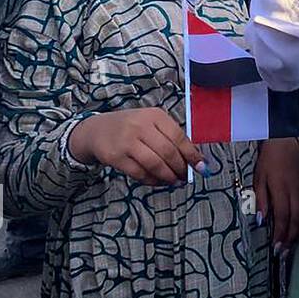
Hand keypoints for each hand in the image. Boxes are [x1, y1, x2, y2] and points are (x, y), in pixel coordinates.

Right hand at [69, 107, 203, 185]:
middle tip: (186, 177)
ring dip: (168, 176)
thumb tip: (194, 159)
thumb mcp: (151, 123)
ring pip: (155, 164)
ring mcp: (126, 141)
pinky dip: (152, 180)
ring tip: (174, 181)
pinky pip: (139, 173)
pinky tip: (158, 181)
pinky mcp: (115, 157)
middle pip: (168, 152)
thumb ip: (171, 137)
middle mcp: (140, 126)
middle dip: (181, 168)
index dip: (192, 154)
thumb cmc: (131, 128)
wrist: (96, 130)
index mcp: (154, 115)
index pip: (179, 137)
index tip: (202, 166)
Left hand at [253, 137, 298, 251]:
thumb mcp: (259, 178)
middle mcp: (296, 192)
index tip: (276, 248)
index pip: (283, 216)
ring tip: (293, 245)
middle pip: (296, 220)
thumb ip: (261, 199)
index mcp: (281, 189)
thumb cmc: (269, 160)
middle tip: (284, 253)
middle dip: (290, 238)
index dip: (280, 234)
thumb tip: (261, 220)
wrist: (286, 142)